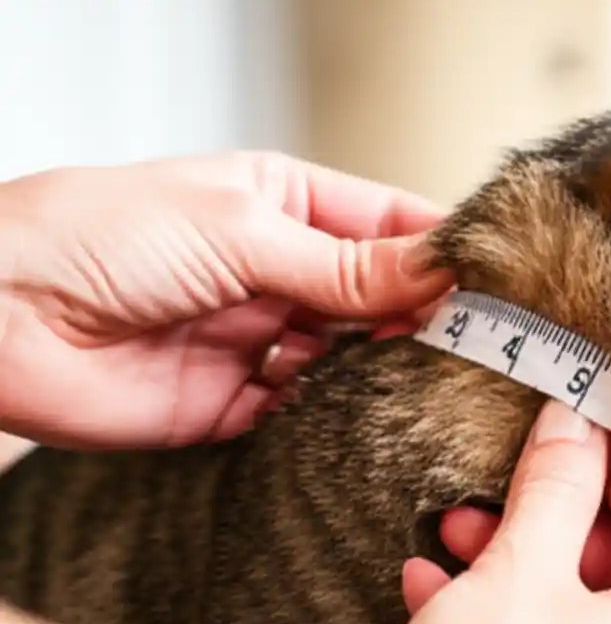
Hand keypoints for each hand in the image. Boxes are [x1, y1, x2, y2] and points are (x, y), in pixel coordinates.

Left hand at [0, 152, 451, 448]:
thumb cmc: (95, 235)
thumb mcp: (240, 229)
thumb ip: (345, 266)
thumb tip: (441, 272)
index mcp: (285, 204)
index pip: (391, 225)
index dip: (445, 252)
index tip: (501, 280)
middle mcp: (282, 272)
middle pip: (382, 298)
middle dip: (429, 319)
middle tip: (485, 345)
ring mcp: (263, 339)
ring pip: (356, 359)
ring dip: (392, 371)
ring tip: (440, 385)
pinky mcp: (239, 405)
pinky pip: (312, 415)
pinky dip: (344, 419)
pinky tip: (377, 419)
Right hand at [370, 400, 610, 623]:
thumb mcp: (521, 570)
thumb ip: (556, 487)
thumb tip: (575, 422)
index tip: (589, 420)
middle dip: (561, 506)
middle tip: (518, 469)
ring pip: (574, 593)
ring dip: (514, 549)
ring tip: (458, 525)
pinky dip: (489, 602)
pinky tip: (430, 580)